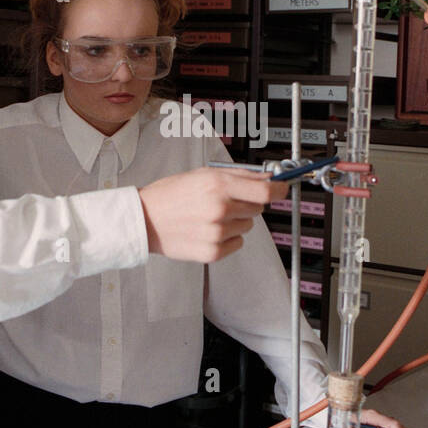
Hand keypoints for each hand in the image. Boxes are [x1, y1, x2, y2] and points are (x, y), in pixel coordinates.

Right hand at [138, 167, 287, 262]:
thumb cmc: (170, 195)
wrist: (144, 220)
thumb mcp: (203, 174)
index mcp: (217, 185)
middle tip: (224, 202)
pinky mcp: (212, 252)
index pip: (265, 192)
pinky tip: (207, 231)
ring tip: (209, 217)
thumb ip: (239, 176)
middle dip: (248, 204)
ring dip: (235, 221)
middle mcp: (219, 209)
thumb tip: (268, 179)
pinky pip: (237, 244)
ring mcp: (216, 233)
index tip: (283, 189)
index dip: (280, 190)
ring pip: (247, 226)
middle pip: (258, 209)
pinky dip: (227, 239)